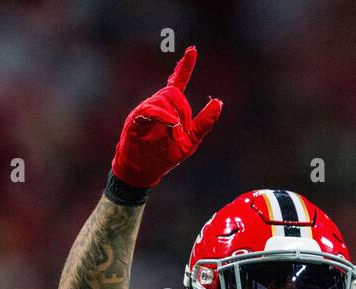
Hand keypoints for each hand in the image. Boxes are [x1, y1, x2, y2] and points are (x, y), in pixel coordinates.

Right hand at [111, 46, 221, 188]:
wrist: (144, 171)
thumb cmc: (165, 155)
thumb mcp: (191, 140)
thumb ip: (204, 122)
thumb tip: (219, 102)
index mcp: (170, 108)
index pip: (177, 82)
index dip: (185, 67)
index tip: (192, 51)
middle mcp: (157, 104)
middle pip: (173, 93)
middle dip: (184, 110)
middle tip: (184, 130)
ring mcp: (145, 110)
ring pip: (163, 99)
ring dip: (175, 117)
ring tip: (175, 135)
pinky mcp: (136, 119)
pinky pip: (150, 110)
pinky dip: (163, 116)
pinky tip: (172, 123)